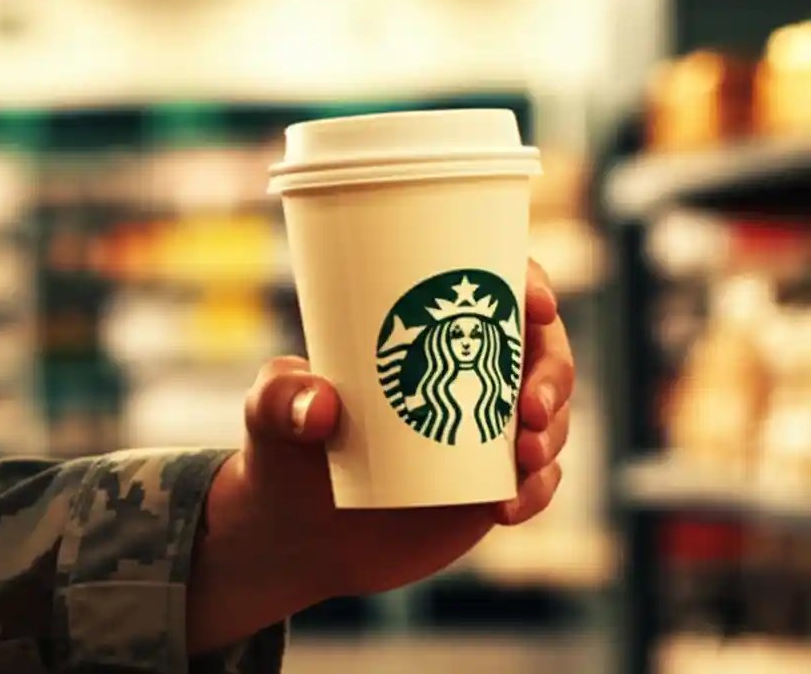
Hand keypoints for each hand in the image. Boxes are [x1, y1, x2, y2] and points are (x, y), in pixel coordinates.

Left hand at [187, 260, 573, 651]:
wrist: (294, 533)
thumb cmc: (281, 448)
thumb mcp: (265, 411)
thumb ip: (279, 398)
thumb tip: (321, 407)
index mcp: (423, 334)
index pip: (491, 290)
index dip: (528, 285)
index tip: (536, 305)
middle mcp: (466, 375)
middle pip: (542, 352)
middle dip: (554, 372)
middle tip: (530, 407)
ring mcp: (485, 432)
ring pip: (549, 417)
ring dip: (553, 432)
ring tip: (523, 459)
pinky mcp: (492, 487)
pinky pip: (536, 483)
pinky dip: (537, 491)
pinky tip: (507, 507)